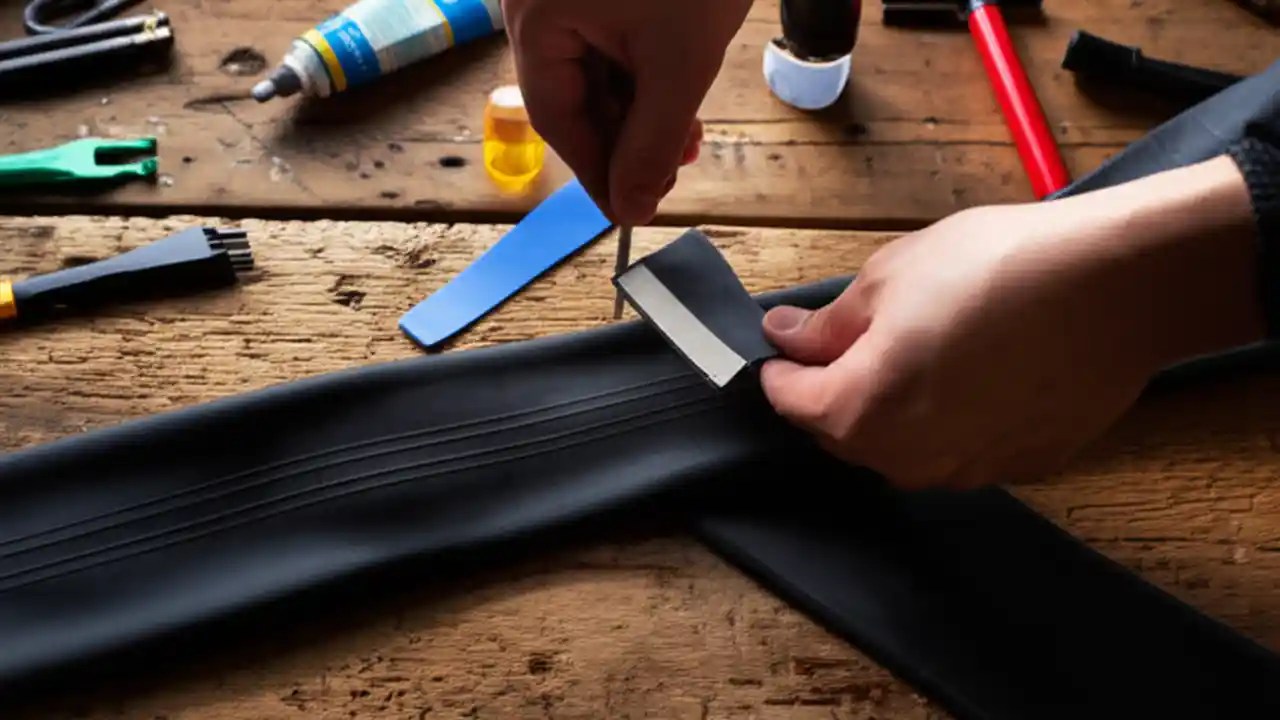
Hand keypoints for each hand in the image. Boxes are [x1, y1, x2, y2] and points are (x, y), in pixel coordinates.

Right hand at [501, 0, 751, 224]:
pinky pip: (606, 34)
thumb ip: (652, 143)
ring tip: (687, 132)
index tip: (631, 210)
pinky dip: (641, 68)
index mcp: (535, 16)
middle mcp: (532, 0)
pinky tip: (676, 90)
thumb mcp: (681, 63)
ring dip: (639, 107)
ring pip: (593, 66)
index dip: (597, 170)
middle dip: (626, 137)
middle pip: (571, 92)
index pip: (556, 116)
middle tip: (674, 169)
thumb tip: (630, 211)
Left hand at [759, 156, 1263, 490]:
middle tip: (846, 343)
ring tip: (916, 353)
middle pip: (842, 435)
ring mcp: (967, 470)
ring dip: (890, 412)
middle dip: (831, 393)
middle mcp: (907, 457)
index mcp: (861, 408)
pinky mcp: (1019, 466)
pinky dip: (949, 422)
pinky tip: (975, 375)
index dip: (780, 372)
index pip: (791, 404)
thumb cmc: (997, 269)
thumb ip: (828, 324)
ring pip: (901, 451)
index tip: (782, 348)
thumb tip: (783, 336)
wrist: (1113, 287)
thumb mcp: (890, 276)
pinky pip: (960, 452)